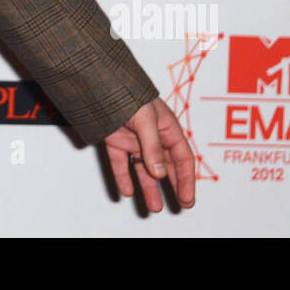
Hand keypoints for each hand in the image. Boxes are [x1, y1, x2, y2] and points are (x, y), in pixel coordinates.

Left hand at [102, 97, 195, 212]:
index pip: (183, 158)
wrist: (101, 82)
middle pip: (167, 166)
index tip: (187, 198)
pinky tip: (126, 192)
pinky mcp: (115, 140)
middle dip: (173, 186)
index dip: (186, 179)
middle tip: (180, 206)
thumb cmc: (129, 93)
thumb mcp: (145, 120)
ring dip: (149, 187)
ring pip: (144, 168)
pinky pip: (121, 163)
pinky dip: (123, 177)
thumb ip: (152, 146)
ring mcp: (134, 139)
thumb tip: (159, 173)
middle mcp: (153, 136)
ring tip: (154, 207)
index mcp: (167, 128)